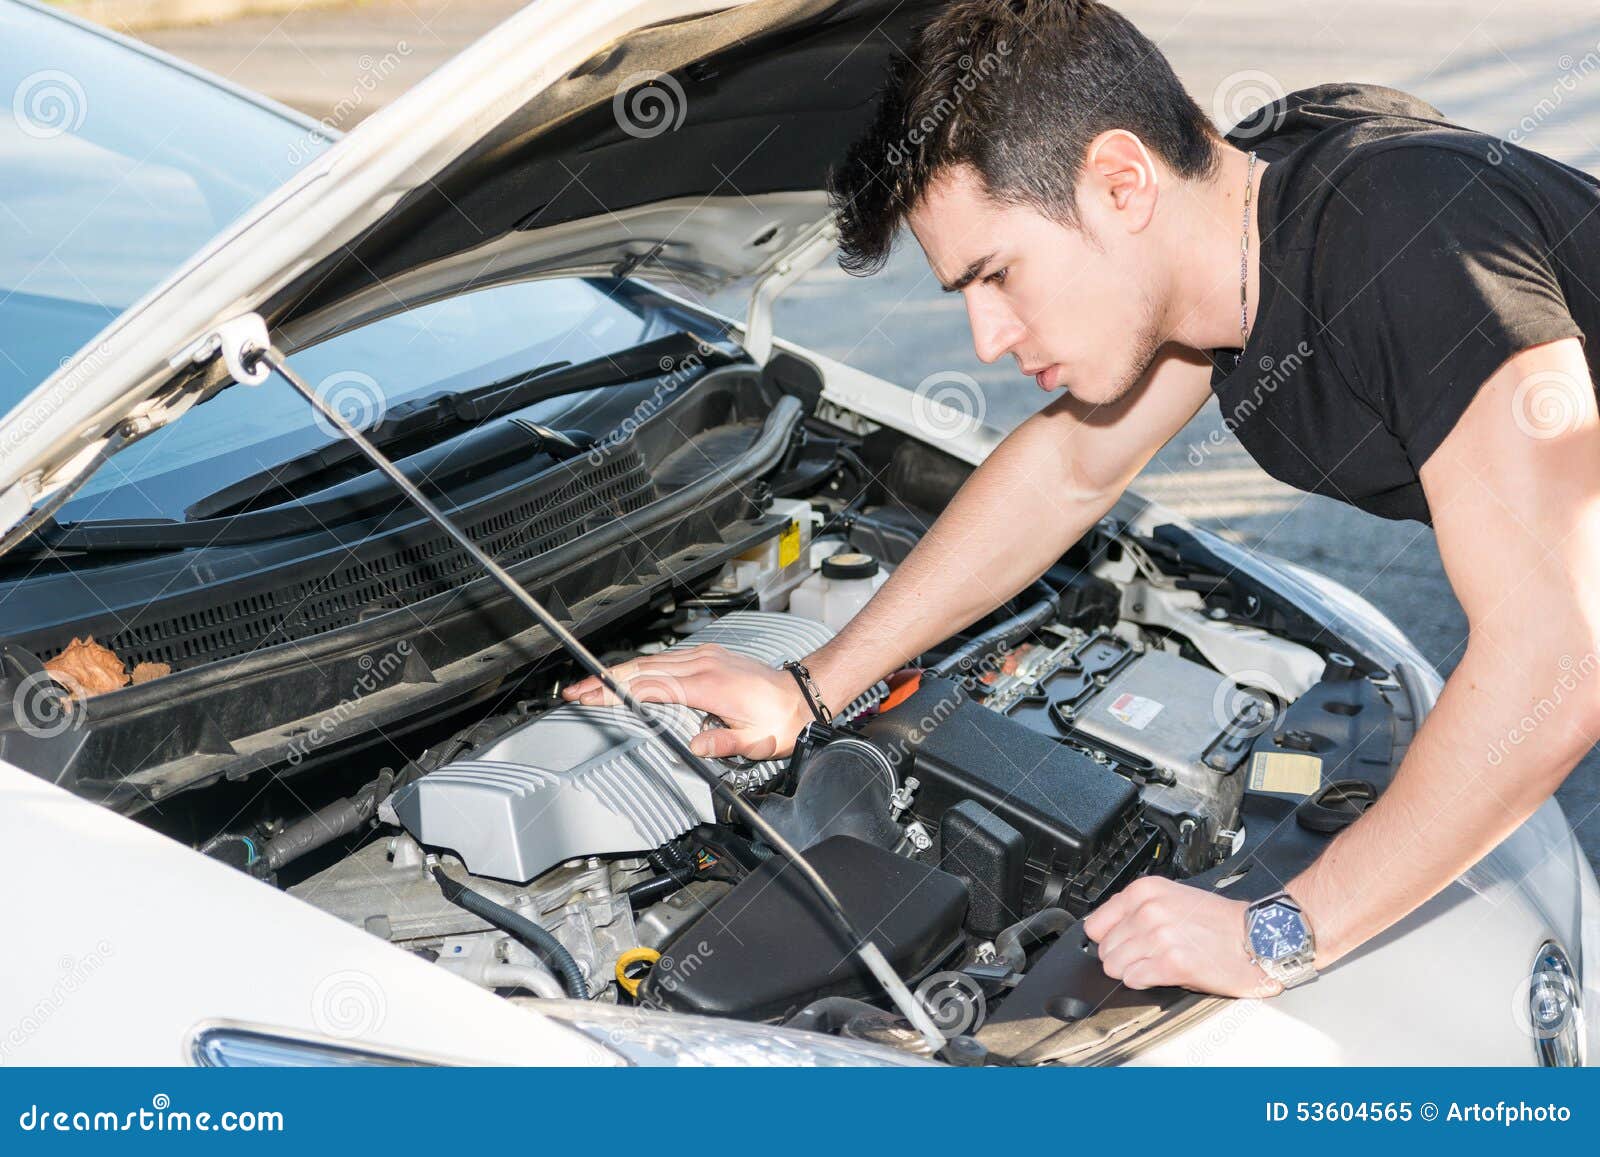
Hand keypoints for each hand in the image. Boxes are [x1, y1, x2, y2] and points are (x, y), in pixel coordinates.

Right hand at [559, 643, 813, 758]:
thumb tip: (698, 747)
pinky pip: (665, 660)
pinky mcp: (707, 656)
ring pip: (650, 661)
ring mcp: (704, 657)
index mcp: (707, 684)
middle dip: (604, 679)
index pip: (649, 686)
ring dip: (618, 671)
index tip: (592, 698)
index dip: (617, 692)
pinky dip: (640, 667)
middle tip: (576, 691)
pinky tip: (627, 676)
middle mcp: (702, 664)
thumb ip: (724, 742)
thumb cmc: (780, 718)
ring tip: (591, 684)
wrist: (801, 696)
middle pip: (641, 669)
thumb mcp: (756, 740)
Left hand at [1082, 877, 1282, 997]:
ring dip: (1133, 971)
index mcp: (1144, 891)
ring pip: (1115, 967)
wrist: (1255, 936)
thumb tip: (1105, 932)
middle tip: (1146, 957)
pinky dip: (1144, 982)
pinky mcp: (1171, 963)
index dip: (1107, 940)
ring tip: (1156, 965)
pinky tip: (1162, 974)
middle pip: (1104, 949)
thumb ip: (1135, 910)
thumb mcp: (1169, 899)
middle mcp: (1148, 911)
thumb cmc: (1218, 921)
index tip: (1120, 944)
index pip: (1095, 925)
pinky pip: (1134, 979)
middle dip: (1121, 958)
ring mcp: (1158, 937)